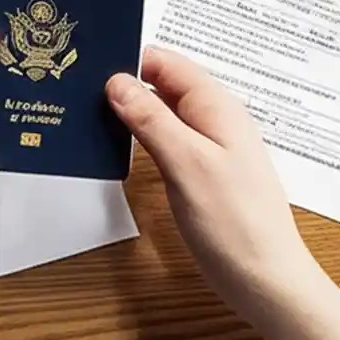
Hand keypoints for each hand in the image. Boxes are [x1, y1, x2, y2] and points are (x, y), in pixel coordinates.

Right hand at [105, 47, 311, 308]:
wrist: (265, 280)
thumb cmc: (233, 222)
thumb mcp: (187, 164)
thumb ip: (152, 119)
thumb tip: (116, 81)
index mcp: (216, 106)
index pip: (166, 63)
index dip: (129, 58)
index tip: (85, 64)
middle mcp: (213, 120)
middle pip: (163, 85)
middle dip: (124, 82)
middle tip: (73, 87)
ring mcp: (208, 147)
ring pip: (162, 114)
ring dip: (129, 111)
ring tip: (84, 112)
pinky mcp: (200, 174)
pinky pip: (166, 141)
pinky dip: (140, 137)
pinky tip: (114, 146)